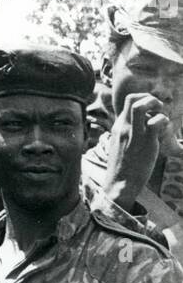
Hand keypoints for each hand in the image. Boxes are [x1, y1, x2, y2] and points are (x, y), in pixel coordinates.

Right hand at [100, 92, 171, 208]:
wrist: (119, 184)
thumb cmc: (123, 166)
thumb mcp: (120, 145)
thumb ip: (128, 132)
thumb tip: (143, 125)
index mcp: (118, 126)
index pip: (128, 102)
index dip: (144, 99)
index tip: (152, 109)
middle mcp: (124, 127)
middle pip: (132, 98)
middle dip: (149, 98)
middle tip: (158, 108)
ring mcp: (134, 134)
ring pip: (140, 107)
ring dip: (156, 106)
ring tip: (162, 118)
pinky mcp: (146, 143)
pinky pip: (156, 122)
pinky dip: (164, 121)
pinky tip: (165, 132)